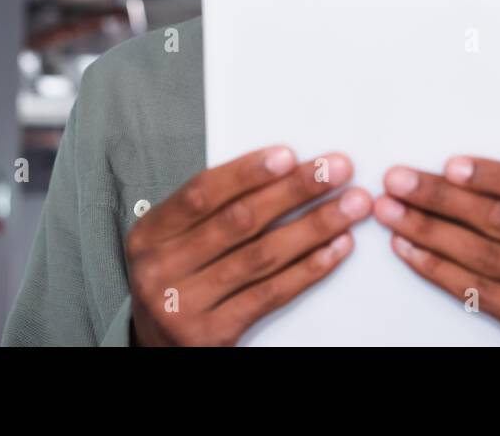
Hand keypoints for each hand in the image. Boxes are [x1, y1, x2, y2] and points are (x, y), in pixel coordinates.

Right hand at [127, 147, 371, 345]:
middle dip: (295, 191)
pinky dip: (309, 268)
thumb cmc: (176, 277)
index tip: (288, 156)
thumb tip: (283, 171)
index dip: (247, 172)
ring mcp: (185, 304)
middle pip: (240, 221)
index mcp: (150, 232)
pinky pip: (271, 294)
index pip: (203, 193)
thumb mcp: (174, 238)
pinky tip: (335, 248)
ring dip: (314, 227)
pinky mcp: (212, 335)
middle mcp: (161, 268)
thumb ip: (214, 209)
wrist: (158, 345)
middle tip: (335, 171)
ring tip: (349, 206)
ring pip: (262, 256)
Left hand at [373, 157, 499, 345]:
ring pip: (482, 255)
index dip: (494, 176)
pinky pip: (476, 290)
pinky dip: (436, 267)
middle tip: (402, 182)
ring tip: (394, 212)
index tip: (452, 166)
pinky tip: (411, 250)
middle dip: (442, 197)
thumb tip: (471, 175)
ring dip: (428, 230)